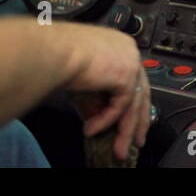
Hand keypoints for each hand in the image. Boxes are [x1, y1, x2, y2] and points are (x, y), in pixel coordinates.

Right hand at [63, 24, 149, 159]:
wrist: (54, 50)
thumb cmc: (59, 56)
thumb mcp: (82, 83)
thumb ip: (95, 100)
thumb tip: (98, 120)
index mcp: (120, 46)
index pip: (134, 78)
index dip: (133, 101)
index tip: (132, 119)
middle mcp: (129, 51)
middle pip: (141, 92)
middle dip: (138, 121)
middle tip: (137, 140)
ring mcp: (130, 62)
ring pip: (133, 103)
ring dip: (125, 130)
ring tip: (118, 150)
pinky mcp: (126, 76)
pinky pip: (120, 106)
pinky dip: (105, 120)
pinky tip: (91, 130)